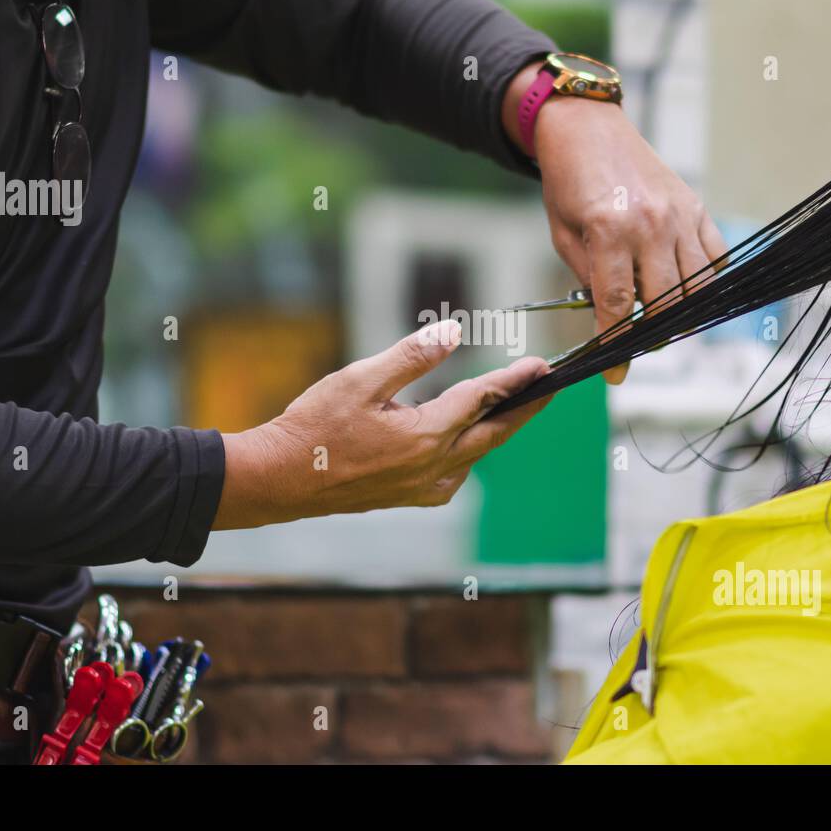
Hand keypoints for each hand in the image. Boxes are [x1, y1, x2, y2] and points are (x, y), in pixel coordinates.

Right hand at [214, 320, 550, 528]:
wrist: (280, 479)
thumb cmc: (314, 427)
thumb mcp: (360, 379)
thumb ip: (411, 356)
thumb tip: (452, 333)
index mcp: (425, 434)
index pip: (483, 399)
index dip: (516, 380)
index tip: (543, 365)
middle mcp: (433, 466)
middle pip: (495, 433)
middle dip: (526, 409)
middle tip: (550, 388)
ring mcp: (423, 487)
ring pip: (477, 456)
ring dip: (498, 431)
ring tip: (515, 409)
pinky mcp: (409, 497)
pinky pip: (455, 475)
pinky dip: (470, 454)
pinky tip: (465, 443)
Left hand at [504, 63, 726, 383]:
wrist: (588, 130)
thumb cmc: (568, 183)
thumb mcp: (563, 236)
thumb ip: (590, 279)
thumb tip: (614, 319)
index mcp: (609, 231)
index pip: (617, 307)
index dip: (617, 346)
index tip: (615, 373)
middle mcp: (651, 224)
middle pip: (664, 303)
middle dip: (652, 336)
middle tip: (640, 347)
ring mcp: (679, 215)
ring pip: (698, 287)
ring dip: (683, 314)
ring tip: (664, 324)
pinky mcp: (697, 207)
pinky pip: (716, 257)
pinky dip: (706, 281)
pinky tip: (687, 291)